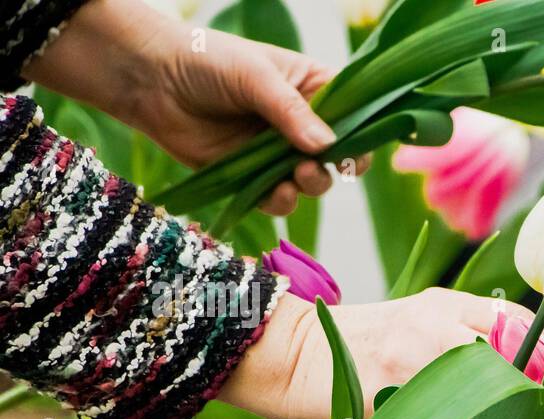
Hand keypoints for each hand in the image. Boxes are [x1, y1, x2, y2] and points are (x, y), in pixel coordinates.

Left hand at [25, 0, 366, 215]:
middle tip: (315, 164)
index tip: (354, 150)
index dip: (361, 135)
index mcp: (313, 89)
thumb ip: (291, 111)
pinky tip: (278, 192)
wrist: (151, 79)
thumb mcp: (255, 76)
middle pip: (339, 155)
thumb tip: (328, 147)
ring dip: (311, 184)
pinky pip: (279, 198)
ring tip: (297, 176)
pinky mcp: (253, 176)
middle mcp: (301, 123)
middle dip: (334, 166)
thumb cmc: (207, 61)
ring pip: (313, 181)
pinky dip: (283, 200)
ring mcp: (278, 152)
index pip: (354, 115)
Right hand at [218, 291, 535, 418]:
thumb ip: (470, 332)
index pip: (517, 323)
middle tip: (532, 416)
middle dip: (526, 394)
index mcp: (445, 305)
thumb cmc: (364, 344)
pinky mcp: (389, 401)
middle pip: (508, 364)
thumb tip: (531, 367)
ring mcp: (411, 365)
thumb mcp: (419, 319)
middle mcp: (433, 327)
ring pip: (478, 404)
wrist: (292, 354)